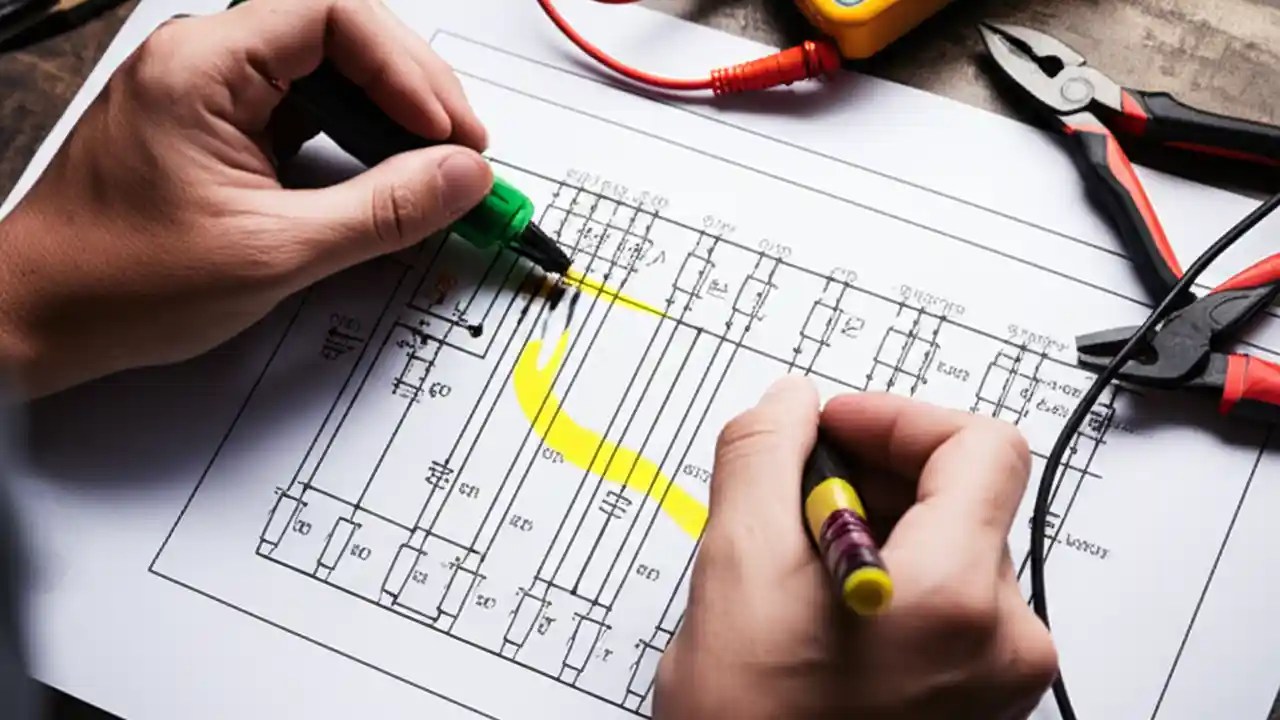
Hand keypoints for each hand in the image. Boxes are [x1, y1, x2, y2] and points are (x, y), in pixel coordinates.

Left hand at [0, 0, 490, 396]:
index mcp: (202, 66)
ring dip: (387, 114)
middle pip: (339, 33)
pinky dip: (352, 139)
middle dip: (410, 89)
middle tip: (458, 151)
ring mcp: (209, 93)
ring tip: (431, 164)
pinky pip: (303, 110)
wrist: (40, 317)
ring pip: (325, 72)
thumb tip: (460, 177)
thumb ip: (382, 211)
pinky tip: (381, 176)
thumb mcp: (275, 252)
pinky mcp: (217, 128)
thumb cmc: (120, 281)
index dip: (408, 70)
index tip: (448, 131)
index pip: (335, 15)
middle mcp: (202, 62)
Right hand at [654, 377, 1057, 719]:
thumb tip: (788, 405)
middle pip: (963, 499)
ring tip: (795, 569)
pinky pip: (950, 608)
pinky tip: (821, 609)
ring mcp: (996, 680)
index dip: (899, 418)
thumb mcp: (734, 570)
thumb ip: (762, 457)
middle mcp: (1004, 641)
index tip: (835, 426)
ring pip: (950, 553)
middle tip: (793, 498)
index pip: (978, 446)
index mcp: (957, 597)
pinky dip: (891, 581)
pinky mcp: (979, 704)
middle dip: (872, 478)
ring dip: (874, 530)